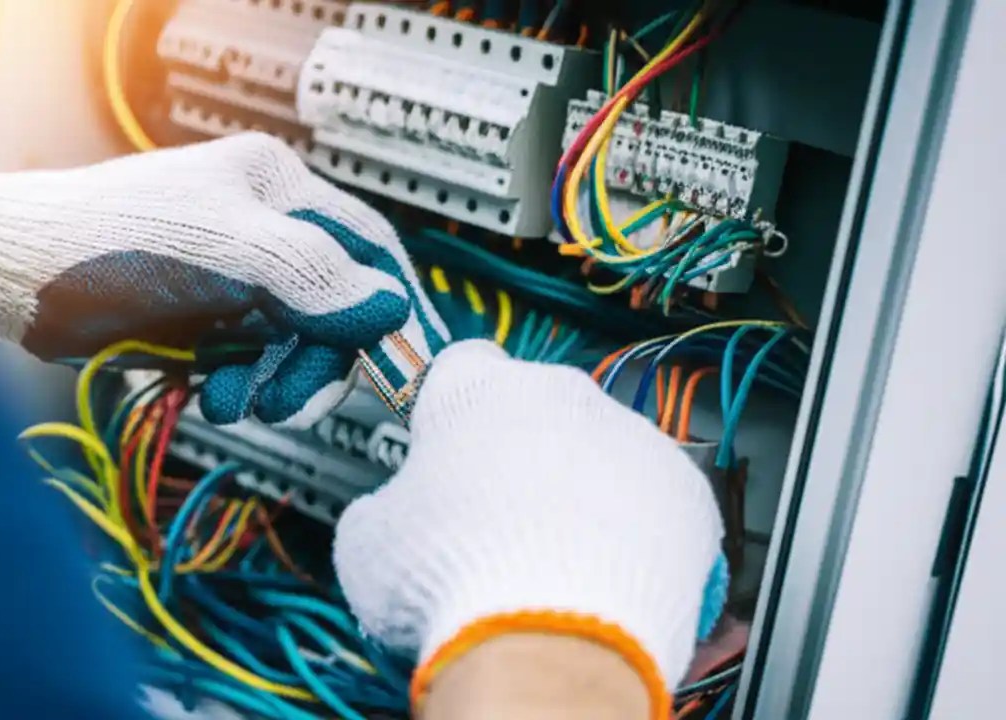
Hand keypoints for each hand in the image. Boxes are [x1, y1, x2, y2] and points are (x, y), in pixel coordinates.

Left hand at [0, 133, 444, 426]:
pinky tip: (215, 394)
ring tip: (237, 400)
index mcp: (276, 187)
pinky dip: (244, 384)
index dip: (393, 305)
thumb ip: (316, 276)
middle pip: (335, 306)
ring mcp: (232, 276)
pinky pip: (254, 359)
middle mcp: (261, 228)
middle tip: (289, 401)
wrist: (12, 279)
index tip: (410, 363)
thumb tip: (390, 309)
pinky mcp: (204, 318)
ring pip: (295, 342)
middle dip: (318, 360)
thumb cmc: (107, 246)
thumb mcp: (225, 254)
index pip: (365, 246)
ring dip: (277, 381)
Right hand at [333, 341, 726, 712]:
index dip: (449, 410)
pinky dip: (635, 536)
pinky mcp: (686, 494)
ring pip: (602, 455)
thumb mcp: (367, 542)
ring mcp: (633, 439)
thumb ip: (384, 506)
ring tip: (554, 562)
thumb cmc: (452, 581)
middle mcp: (561, 396)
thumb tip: (385, 519)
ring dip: (581, 495)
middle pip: (538, 410)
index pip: (462, 366)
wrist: (546, 642)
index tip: (444, 448)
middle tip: (495, 522)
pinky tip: (604, 578)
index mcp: (477, 389)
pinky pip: (656, 505)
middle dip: (520, 456)